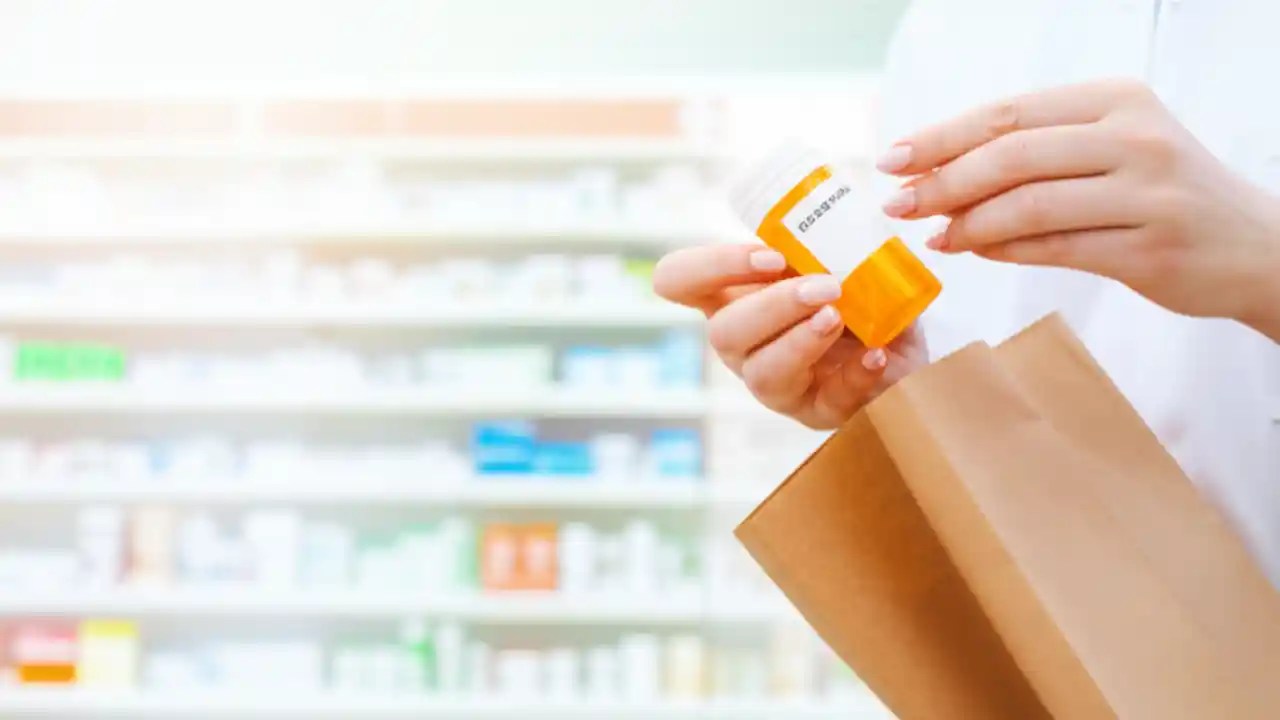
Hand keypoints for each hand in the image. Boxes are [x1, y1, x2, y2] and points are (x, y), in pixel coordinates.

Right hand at [652, 244, 927, 428]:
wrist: (903, 350)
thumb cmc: (855, 297)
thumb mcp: (834, 261)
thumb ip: (821, 243)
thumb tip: (831, 223)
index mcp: (730, 298)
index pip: (677, 280)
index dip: (711, 267)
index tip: (771, 257)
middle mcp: (740, 345)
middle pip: (723, 332)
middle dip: (775, 305)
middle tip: (827, 285)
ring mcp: (775, 385)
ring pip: (763, 374)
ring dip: (802, 341)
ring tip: (839, 317)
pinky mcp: (818, 413)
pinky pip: (828, 401)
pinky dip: (855, 374)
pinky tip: (877, 354)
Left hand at [877, 79, 1279, 339]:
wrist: (1256, 245)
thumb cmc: (1165, 193)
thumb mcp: (1114, 148)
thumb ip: (1037, 153)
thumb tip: (940, 172)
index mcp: (1117, 101)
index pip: (1008, 113)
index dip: (942, 136)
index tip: (893, 158)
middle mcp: (1135, 139)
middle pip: (1011, 156)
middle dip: (941, 181)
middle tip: (896, 203)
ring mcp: (1146, 194)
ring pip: (1029, 205)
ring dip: (966, 223)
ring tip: (932, 235)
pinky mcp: (1148, 249)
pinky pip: (1055, 248)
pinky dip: (1003, 251)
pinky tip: (972, 251)